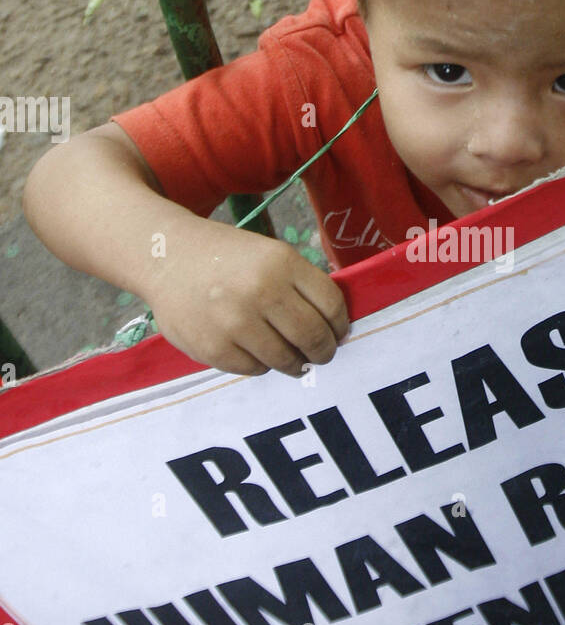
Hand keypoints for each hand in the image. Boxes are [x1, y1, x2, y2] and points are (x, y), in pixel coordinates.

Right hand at [143, 218, 347, 376]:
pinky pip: (255, 369)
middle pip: (313, 337)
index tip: (338, 333)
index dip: (340, 326)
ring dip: (295, 362)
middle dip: (323, 351)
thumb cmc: (226, 258)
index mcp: (281, 263)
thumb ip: (301, 286)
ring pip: (287, 359)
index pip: (331, 306)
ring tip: (292, 358)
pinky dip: (261, 364)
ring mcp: (235, 322)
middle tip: (321, 354)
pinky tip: (255, 350)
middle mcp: (261, 291)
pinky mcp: (213, 348)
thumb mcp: (270, 254)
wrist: (165, 256)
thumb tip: (334, 329)